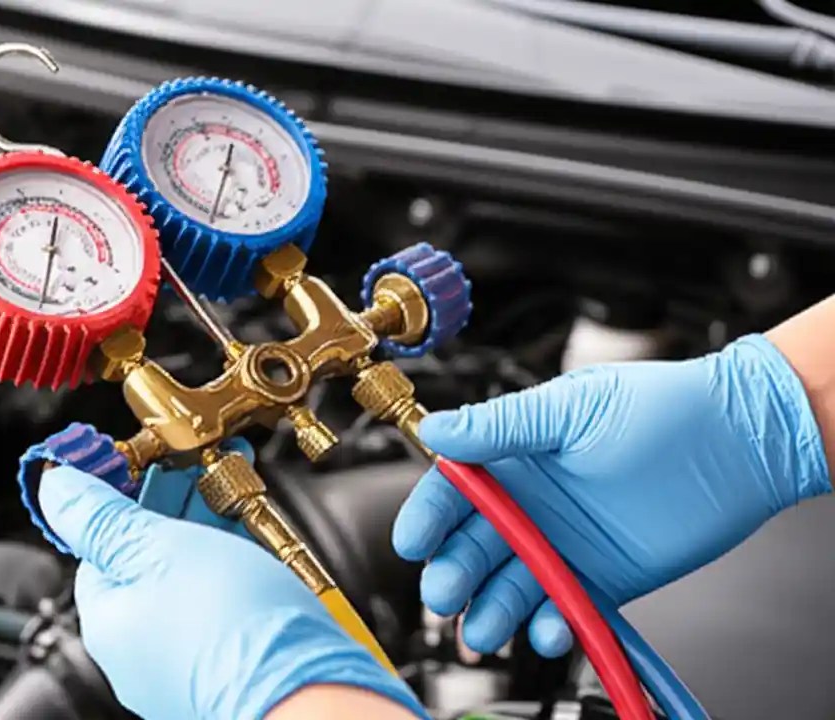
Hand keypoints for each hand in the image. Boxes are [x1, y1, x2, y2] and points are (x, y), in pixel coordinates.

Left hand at [38, 460, 424, 719]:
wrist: (311, 690)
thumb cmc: (234, 627)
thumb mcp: (157, 547)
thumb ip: (101, 516)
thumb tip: (55, 488)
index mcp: (109, 623)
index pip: (101, 546)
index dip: (130, 496)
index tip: (155, 462)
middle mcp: (141, 652)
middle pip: (149, 560)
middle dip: (177, 506)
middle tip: (203, 466)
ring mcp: (186, 664)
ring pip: (191, 580)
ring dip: (210, 530)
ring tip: (237, 490)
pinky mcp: (231, 666)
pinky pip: (224, 605)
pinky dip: (236, 565)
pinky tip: (259, 540)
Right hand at [395, 334, 830, 656]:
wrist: (739, 443)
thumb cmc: (661, 408)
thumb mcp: (570, 409)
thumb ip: (502, 426)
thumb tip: (436, 429)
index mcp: (514, 456)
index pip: (453, 491)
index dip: (428, 518)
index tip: (413, 543)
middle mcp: (530, 503)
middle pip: (472, 547)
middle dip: (453, 575)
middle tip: (446, 596)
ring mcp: (562, 543)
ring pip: (510, 586)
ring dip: (492, 611)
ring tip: (487, 631)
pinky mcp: (600, 578)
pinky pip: (563, 608)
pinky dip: (551, 625)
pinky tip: (550, 628)